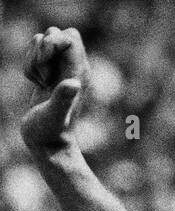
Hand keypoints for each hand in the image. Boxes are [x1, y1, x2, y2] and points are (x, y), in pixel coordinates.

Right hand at [20, 26, 89, 153]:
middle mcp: (72, 70)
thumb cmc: (50, 134)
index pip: (70, 36)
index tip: (45, 63)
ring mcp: (60, 72)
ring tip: (39, 83)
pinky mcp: (49, 76)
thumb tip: (72, 84)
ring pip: (43, 41)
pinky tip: (36, 85)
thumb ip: (62, 99)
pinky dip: (30, 65)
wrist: (48, 146)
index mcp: (79, 73)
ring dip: (33, 57)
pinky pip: (36, 54)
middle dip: (43, 47)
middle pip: (57, 34)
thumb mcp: (54, 116)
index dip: (54, 41)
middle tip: (42, 74)